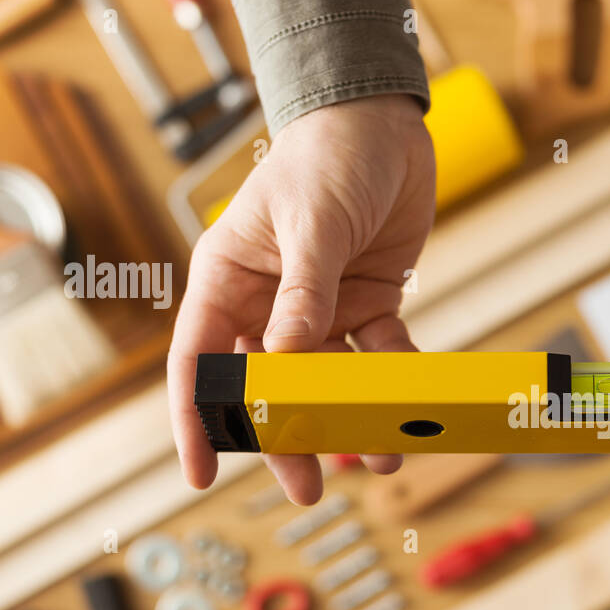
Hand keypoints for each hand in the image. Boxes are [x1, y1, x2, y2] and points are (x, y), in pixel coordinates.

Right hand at [167, 95, 435, 504]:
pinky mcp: (368, 303)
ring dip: (353, 420)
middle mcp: (269, 302)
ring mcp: (320, 307)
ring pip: (330, 382)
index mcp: (228, 280)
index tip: (201, 472)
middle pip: (270, 388)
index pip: (200, 361)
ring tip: (381, 456)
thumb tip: (286, 365)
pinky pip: (380, 353)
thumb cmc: (328, 155)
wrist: (384, 121)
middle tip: (309, 488)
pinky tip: (412, 408)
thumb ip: (303, 294)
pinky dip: (395, 380)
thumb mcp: (310, 222)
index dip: (198, 420)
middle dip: (288, 439)